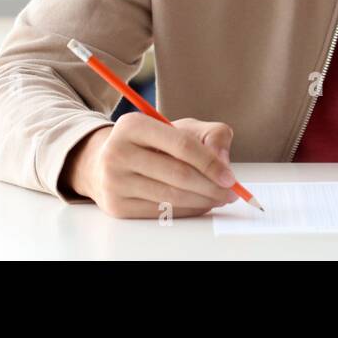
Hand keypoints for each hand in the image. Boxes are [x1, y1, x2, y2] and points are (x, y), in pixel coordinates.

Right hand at [62, 116, 239, 218]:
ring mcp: (114, 181)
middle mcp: (118, 151)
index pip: (182, 145)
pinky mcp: (116, 206)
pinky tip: (200, 205)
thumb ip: (211, 135)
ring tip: (218, 198)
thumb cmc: (152, 144)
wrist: (107, 162)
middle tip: (231, 193)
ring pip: (171, 196)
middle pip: (178, 174)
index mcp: (134, 124)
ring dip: (202, 201)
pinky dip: (187, 210)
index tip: (230, 177)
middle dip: (211, 187)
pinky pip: (161, 212)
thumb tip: (223, 161)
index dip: (210, 163)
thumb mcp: (180, 127)